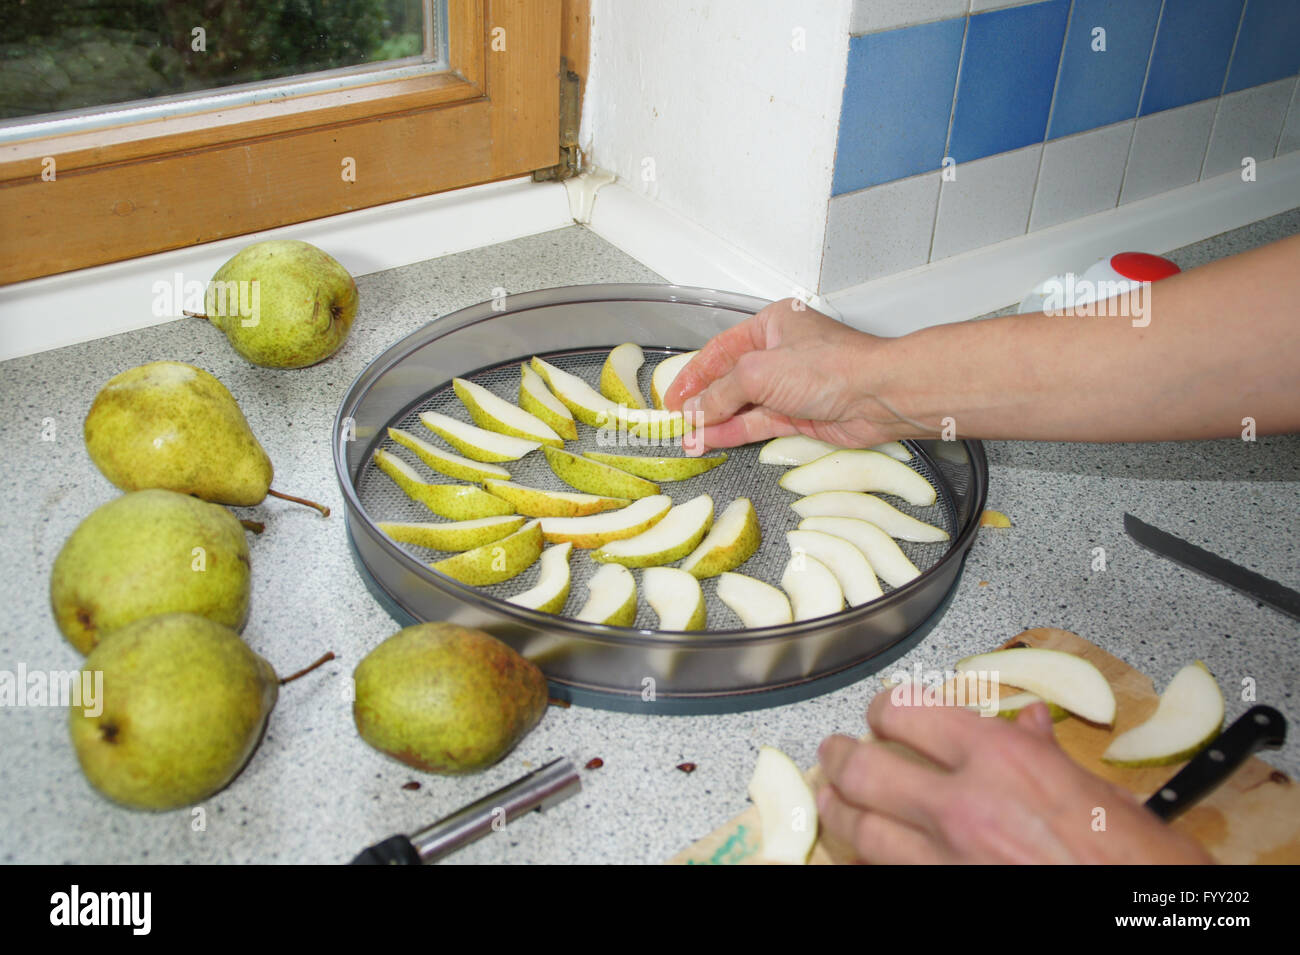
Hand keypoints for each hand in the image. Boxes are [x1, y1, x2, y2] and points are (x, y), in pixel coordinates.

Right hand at [665, 299, 906, 452]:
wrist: (878, 395)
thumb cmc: (830, 366)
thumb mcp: (759, 372)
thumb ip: (721, 393)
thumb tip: (696, 412)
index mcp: (771, 324)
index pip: (720, 350)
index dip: (693, 375)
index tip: (672, 398)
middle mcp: (779, 353)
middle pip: (730, 379)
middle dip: (702, 402)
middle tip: (676, 421)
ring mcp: (790, 386)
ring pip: (742, 405)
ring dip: (715, 422)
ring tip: (688, 437)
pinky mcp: (799, 414)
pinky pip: (757, 424)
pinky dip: (734, 432)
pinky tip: (711, 440)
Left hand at [816, 690, 1214, 863]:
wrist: (1144, 921)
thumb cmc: (1135, 864)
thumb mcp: (1100, 794)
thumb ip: (1049, 756)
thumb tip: (1029, 726)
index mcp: (1005, 762)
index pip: (909, 712)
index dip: (886, 707)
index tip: (883, 711)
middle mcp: (965, 809)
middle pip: (864, 770)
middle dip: (839, 756)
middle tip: (833, 752)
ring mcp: (946, 863)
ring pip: (861, 831)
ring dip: (839, 811)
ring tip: (831, 801)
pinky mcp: (941, 898)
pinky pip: (882, 876)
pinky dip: (868, 862)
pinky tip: (864, 855)